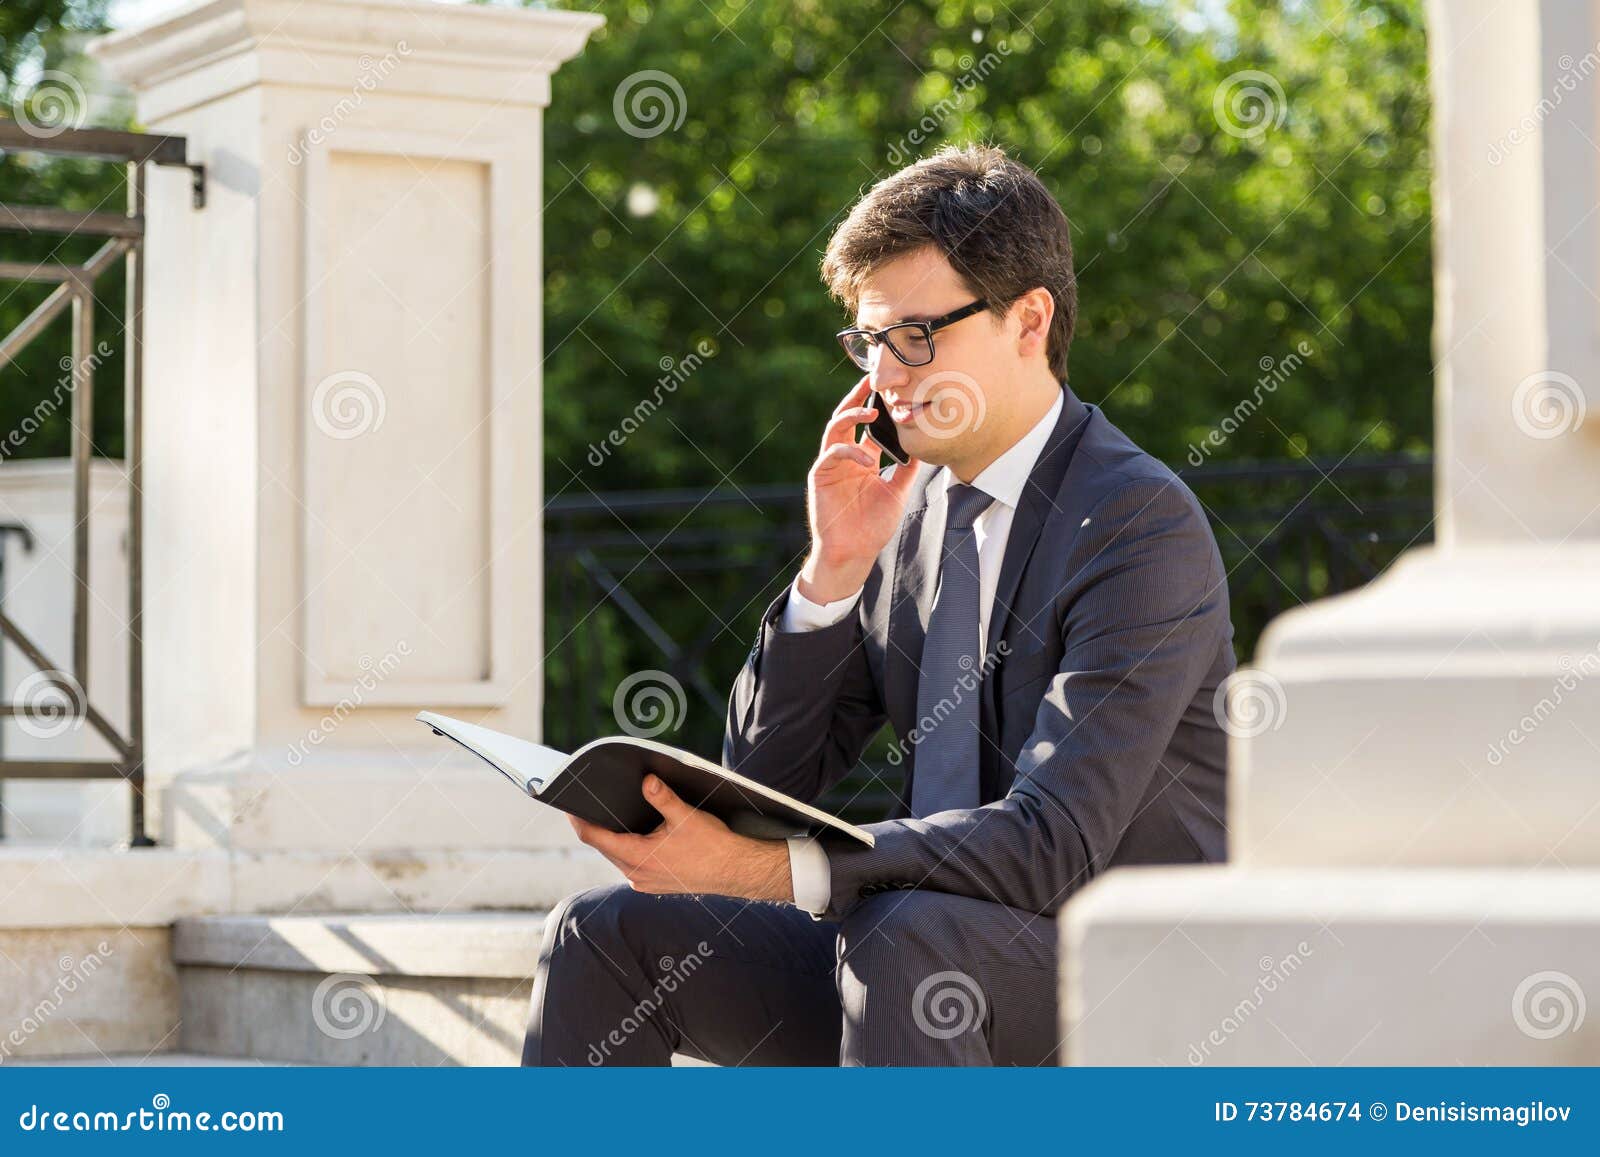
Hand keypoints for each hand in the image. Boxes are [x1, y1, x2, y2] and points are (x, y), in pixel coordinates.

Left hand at [568, 776, 793, 901]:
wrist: (735, 871)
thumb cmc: (713, 845)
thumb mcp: (685, 816)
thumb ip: (662, 797)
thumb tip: (646, 780)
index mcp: (637, 856)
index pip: (594, 838)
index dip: (578, 820)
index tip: (568, 806)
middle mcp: (636, 873)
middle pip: (604, 846)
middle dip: (596, 826)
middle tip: (588, 805)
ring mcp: (645, 881)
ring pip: (618, 856)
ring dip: (614, 838)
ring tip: (612, 817)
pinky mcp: (655, 884)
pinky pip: (632, 864)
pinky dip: (629, 848)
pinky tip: (638, 836)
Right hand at [799, 376, 921, 603]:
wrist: (854, 553)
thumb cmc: (873, 526)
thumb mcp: (897, 491)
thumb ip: (907, 468)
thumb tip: (923, 444)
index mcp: (862, 459)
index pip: (867, 425)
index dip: (876, 405)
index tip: (890, 388)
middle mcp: (845, 458)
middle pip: (847, 417)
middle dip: (858, 397)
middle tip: (872, 379)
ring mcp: (831, 465)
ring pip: (835, 427)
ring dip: (851, 415)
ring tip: (871, 410)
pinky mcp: (820, 476)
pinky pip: (832, 454)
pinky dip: (849, 452)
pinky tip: (866, 459)